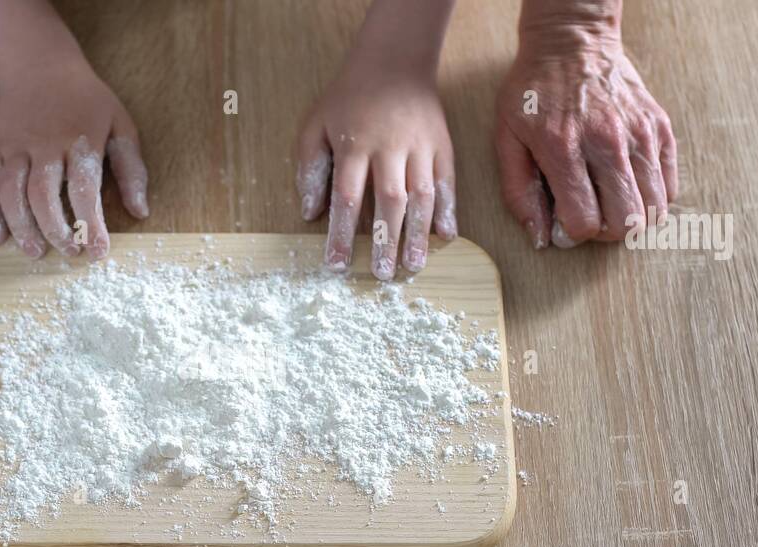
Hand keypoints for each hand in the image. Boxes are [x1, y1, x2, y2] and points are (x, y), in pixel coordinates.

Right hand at [0, 57, 147, 259]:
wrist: (39, 63)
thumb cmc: (86, 100)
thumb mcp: (120, 124)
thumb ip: (131, 168)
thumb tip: (140, 211)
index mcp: (79, 140)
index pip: (84, 189)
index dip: (90, 224)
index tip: (98, 251)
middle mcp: (44, 144)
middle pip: (44, 195)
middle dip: (56, 230)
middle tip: (69, 252)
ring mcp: (15, 147)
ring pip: (11, 192)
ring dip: (22, 227)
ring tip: (35, 252)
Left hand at [296, 59, 456, 278]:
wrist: (394, 60)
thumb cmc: (349, 98)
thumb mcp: (315, 124)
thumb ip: (310, 168)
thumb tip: (310, 213)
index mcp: (355, 145)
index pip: (347, 198)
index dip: (342, 235)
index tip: (337, 266)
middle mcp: (390, 148)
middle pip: (389, 202)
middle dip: (386, 241)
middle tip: (383, 275)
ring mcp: (420, 146)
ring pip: (422, 195)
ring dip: (418, 234)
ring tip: (413, 265)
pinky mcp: (442, 144)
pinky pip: (446, 181)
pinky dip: (448, 209)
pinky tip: (446, 236)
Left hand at [494, 9, 676, 248]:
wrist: (571, 44)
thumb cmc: (532, 95)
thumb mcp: (507, 139)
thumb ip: (519, 192)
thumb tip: (540, 238)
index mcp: (563, 148)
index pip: (585, 221)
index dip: (573, 233)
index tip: (564, 221)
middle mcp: (607, 142)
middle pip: (626, 221)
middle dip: (606, 231)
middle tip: (591, 215)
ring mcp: (640, 134)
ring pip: (654, 208)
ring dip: (632, 217)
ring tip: (611, 201)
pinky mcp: (660, 127)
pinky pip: (669, 185)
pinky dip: (652, 196)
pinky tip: (629, 185)